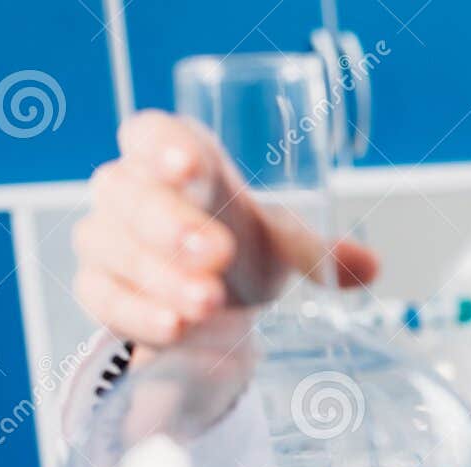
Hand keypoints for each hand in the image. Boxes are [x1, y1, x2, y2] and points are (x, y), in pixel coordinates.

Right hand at [72, 110, 377, 346]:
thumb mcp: (282, 242)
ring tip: (207, 303)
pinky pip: (105, 297)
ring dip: (162, 278)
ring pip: (114, 248)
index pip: (151, 135)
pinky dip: (138, 314)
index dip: (164, 147)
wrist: (213, 293)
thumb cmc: (241, 242)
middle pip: (130, 194)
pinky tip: (174, 327)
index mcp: (175, 156)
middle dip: (171, 226)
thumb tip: (371, 267)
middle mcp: (129, 189)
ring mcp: (107, 238)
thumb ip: (320, 252)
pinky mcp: (99, 287)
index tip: (190, 167)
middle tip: (216, 254)